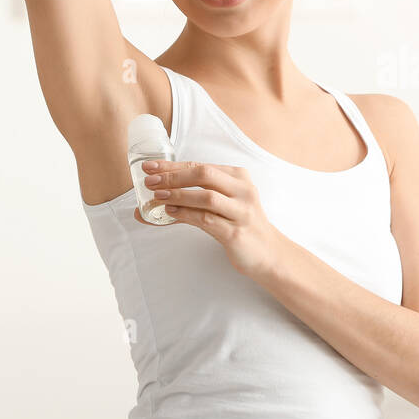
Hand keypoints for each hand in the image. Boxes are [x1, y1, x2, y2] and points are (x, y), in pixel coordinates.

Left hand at [133, 159, 287, 280]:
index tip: (150, 167)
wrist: (269, 253)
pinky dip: (185, 215)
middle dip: (173, 176)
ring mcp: (242, 211)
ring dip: (178, 195)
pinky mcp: (236, 233)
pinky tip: (170, 214)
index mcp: (239, 177)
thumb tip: (155, 199)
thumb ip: (195, 198)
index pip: (201, 165)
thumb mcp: (223, 205)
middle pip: (204, 174)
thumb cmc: (240, 225)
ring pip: (206, 196)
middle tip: (149, 182)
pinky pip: (207, 220)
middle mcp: (243, 190)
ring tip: (156, 197)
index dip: (173, 165)